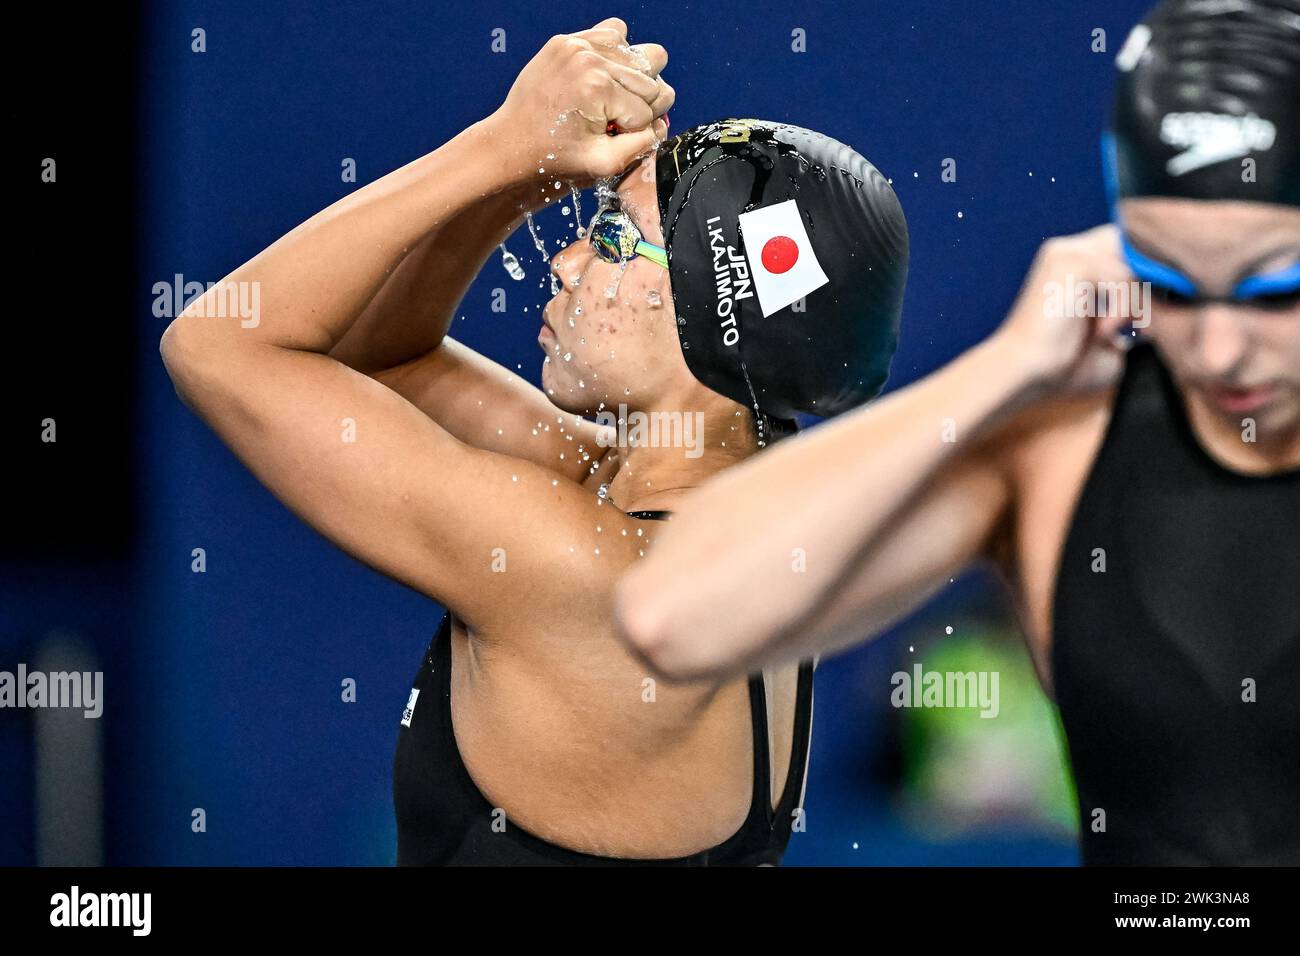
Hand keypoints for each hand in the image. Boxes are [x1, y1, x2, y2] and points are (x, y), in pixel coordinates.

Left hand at [487, 19, 672, 188]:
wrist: (513, 142)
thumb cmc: (554, 156)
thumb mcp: (603, 164)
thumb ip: (642, 146)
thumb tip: (660, 125)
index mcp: (598, 87)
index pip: (650, 108)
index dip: (636, 129)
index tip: (613, 136)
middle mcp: (590, 58)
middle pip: (651, 79)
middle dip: (639, 104)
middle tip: (615, 120)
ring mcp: (577, 44)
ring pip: (640, 55)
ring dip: (631, 81)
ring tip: (609, 100)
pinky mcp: (568, 40)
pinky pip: (615, 35)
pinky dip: (616, 57)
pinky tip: (601, 79)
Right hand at [992, 224, 1136, 395]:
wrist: (1025, 374)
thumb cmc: (1061, 365)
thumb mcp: (1110, 333)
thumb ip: (1137, 311)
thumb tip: (1172, 301)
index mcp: (1073, 262)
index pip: (1126, 245)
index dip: (1147, 272)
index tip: (1153, 311)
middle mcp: (1068, 249)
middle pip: (1133, 245)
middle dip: (1147, 281)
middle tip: (1140, 321)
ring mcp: (1068, 253)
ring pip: (1132, 263)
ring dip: (1134, 302)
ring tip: (1111, 333)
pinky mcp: (1070, 264)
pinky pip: (1121, 276)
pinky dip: (1121, 309)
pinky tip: (1101, 333)